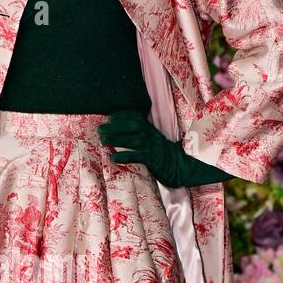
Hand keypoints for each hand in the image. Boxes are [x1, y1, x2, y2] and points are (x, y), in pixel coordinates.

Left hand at [97, 110, 231, 188]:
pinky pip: (138, 156)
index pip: (134, 116)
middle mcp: (151, 134)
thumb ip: (139, 133)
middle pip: (132, 126)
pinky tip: (114, 157)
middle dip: (115, 126)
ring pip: (133, 139)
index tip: (109, 117)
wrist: (182, 166)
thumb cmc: (162, 154)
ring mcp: (153, 146)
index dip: (121, 115)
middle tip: (100, 130)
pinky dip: (125, 156)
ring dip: (117, 139)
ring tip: (103, 140)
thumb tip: (117, 133)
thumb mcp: (151, 139)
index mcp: (150, 128)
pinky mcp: (154, 159)